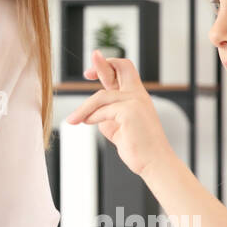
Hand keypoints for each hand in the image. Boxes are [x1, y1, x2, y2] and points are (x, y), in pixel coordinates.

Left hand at [65, 49, 175, 178]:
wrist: (153, 163)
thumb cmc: (137, 147)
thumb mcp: (117, 126)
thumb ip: (106, 114)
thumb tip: (89, 112)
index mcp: (136, 97)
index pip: (124, 72)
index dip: (107, 66)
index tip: (91, 72)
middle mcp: (138, 95)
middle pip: (123, 66)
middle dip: (102, 63)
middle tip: (86, 72)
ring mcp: (135, 101)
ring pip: (101, 96)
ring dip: (83, 108)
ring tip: (73, 119)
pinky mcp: (130, 111)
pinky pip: (102, 110)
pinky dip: (91, 117)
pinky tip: (86, 122)